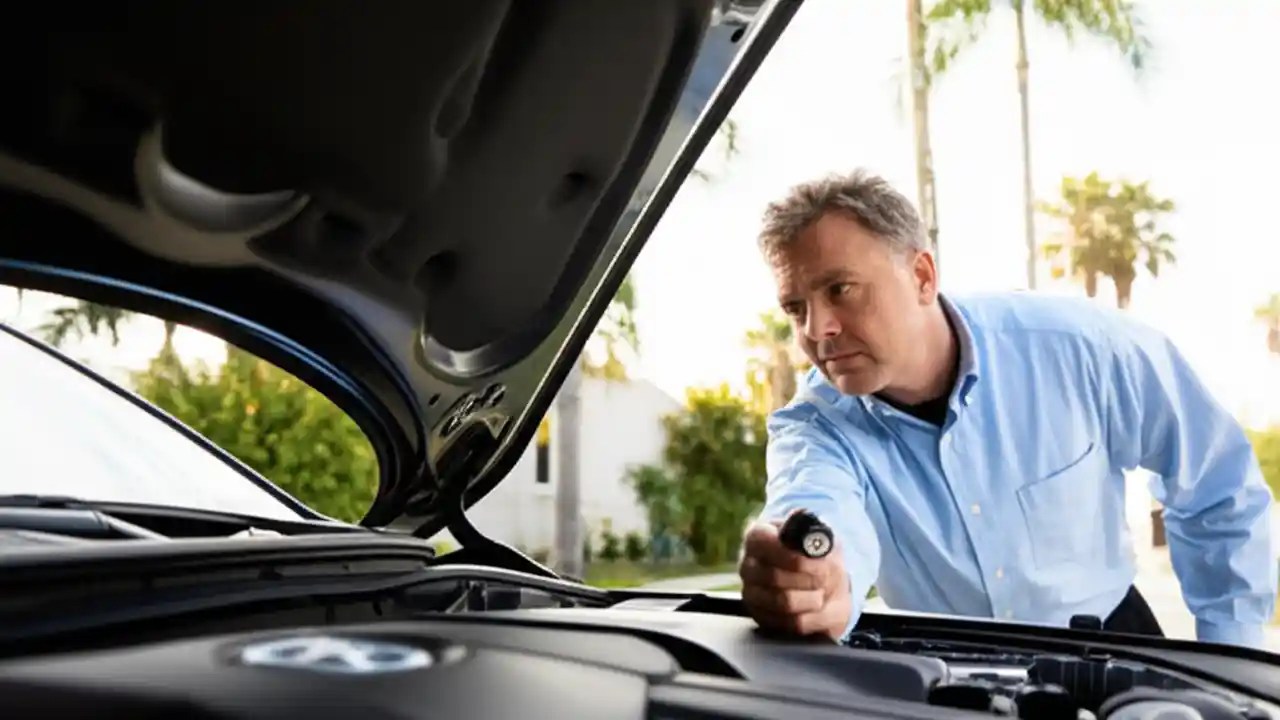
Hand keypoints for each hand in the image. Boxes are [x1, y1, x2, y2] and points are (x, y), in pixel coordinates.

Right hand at [738, 518, 851, 640]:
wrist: (825, 583)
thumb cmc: (818, 556)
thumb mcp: (822, 536)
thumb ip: (816, 532)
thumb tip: (811, 535)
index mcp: (757, 536)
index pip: (759, 540)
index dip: (791, 553)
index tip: (815, 558)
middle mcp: (748, 565)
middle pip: (774, 576)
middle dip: (810, 578)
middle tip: (826, 575)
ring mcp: (751, 593)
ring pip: (784, 602)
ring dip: (813, 597)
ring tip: (821, 590)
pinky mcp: (761, 617)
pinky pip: (791, 623)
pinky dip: (813, 616)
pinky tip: (815, 605)